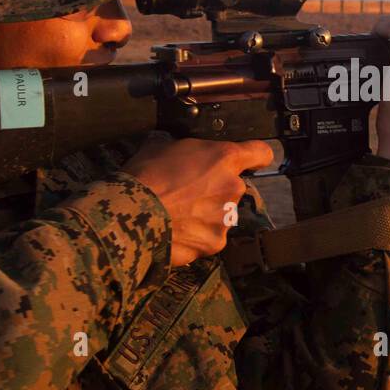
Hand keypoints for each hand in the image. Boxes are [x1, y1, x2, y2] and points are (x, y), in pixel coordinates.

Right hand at [122, 135, 274, 266]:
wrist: (128, 216)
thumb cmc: (144, 176)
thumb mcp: (163, 146)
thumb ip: (187, 150)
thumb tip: (183, 153)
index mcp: (224, 159)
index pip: (260, 153)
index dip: (255, 157)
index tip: (251, 161)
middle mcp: (233, 188)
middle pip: (234, 187)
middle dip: (216, 190)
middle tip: (188, 194)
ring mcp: (225, 219)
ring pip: (222, 214)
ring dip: (206, 215)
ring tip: (177, 215)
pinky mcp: (214, 243)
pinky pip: (209, 237)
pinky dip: (196, 236)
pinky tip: (175, 231)